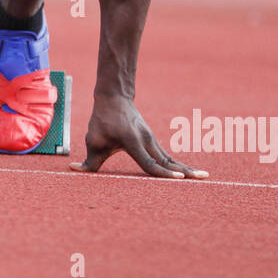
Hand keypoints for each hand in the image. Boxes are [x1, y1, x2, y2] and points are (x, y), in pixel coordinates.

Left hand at [72, 94, 207, 178]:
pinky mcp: (154, 143)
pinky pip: (168, 157)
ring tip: (204, 177)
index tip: (177, 179)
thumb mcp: (92, 140)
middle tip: (201, 179)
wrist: (115, 98)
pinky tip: (191, 173)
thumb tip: (73, 170)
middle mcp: (146, 140)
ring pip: (171, 158)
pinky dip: (179, 166)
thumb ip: (88, 161)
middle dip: (184, 171)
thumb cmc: (102, 121)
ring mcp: (152, 141)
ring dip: (187, 169)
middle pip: (167, 161)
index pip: (149, 162)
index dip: (162, 172)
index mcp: (132, 141)